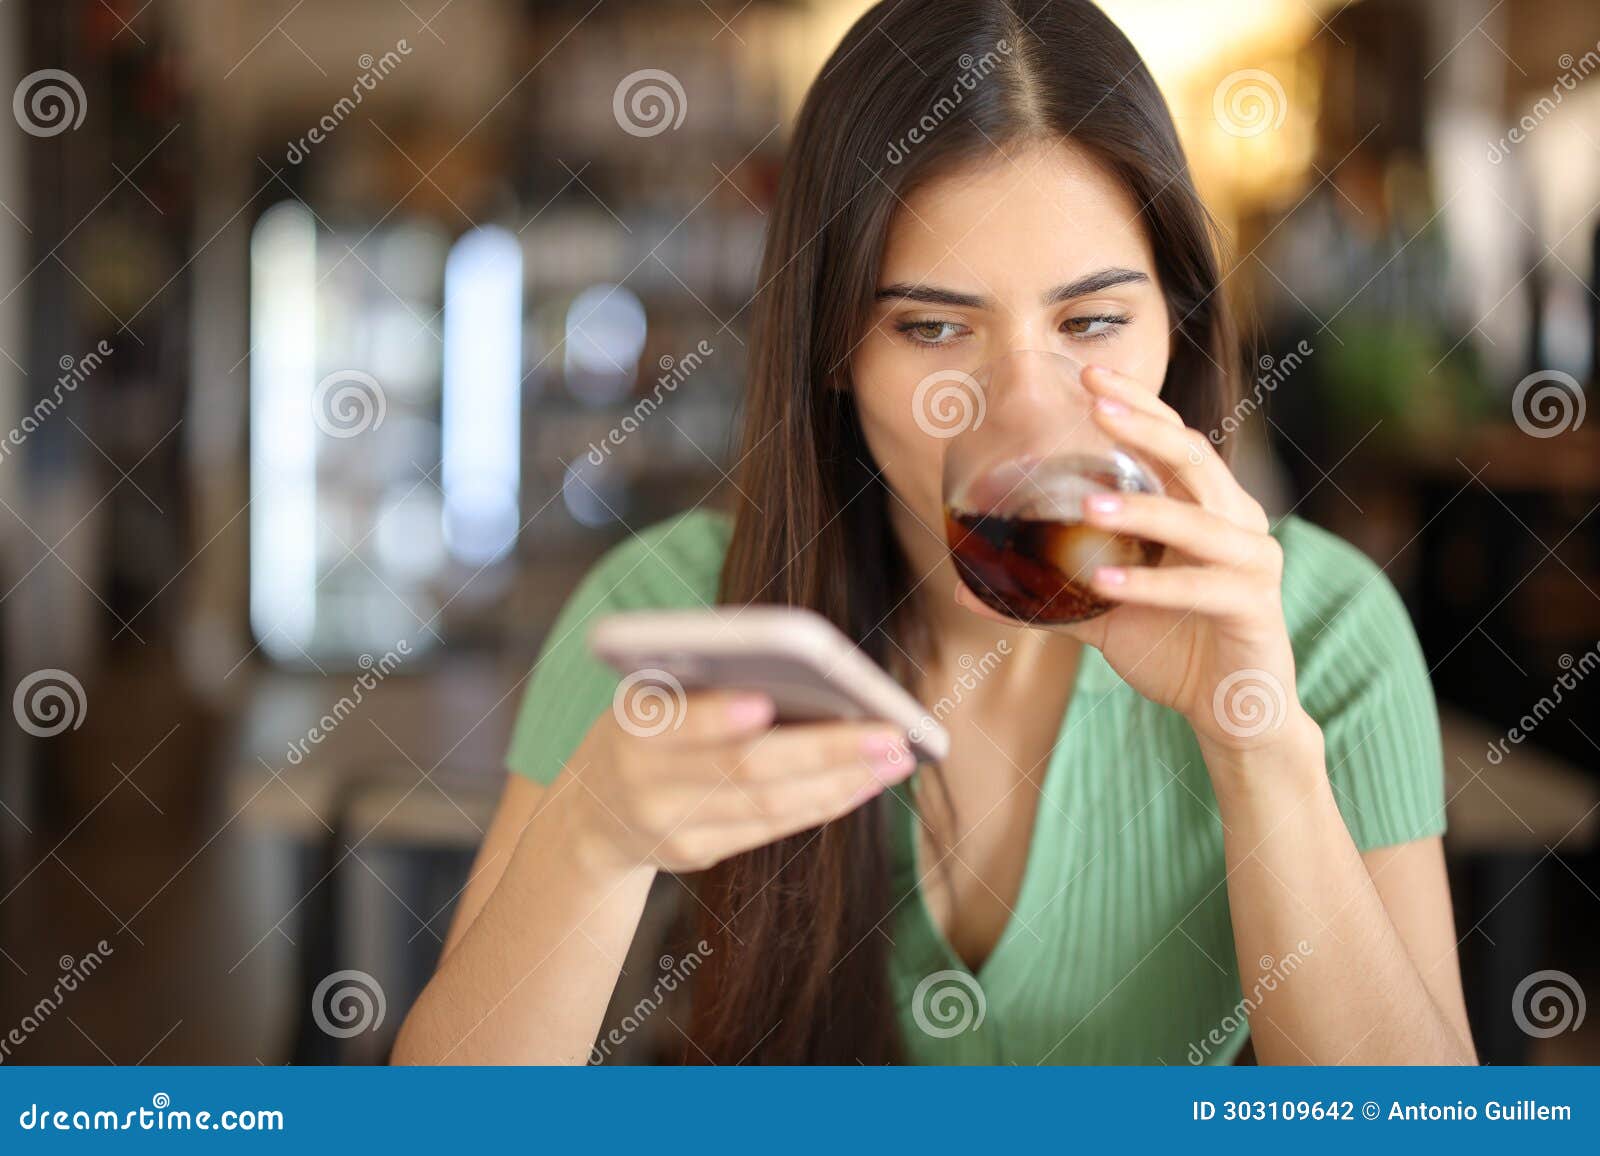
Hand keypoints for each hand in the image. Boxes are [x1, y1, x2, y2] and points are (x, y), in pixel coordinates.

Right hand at [564, 689, 912, 872]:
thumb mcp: (646, 694)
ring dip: (842, 781)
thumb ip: (702, 687)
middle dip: (828, 750)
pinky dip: (824, 802)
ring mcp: (671, 827)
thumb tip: (804, 675)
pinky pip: (771, 827)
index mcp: (630, 725)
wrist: (589, 814)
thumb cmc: (640, 727)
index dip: (717, 716)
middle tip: (892, 733)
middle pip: (746, 769)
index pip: (677, 722)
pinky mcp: (695, 854)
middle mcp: (646, 782)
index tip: (764, 700)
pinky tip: (864, 781)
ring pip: (770, 806)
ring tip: (896, 757)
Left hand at [953, 364, 1309, 758]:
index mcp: (1205, 507)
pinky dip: (1153, 583)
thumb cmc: (1172, 647)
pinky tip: (1106, 581)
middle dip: (1144, 426)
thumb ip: (1045, 595)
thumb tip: (965, 589)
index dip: (1137, 404)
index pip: (1173, 439)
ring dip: (1143, 509)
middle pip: (1193, 456)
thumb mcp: (1101, 614)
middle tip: (1094, 403)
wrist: (1229, 709)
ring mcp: (1253, 560)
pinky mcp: (1254, 605)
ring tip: (1088, 504)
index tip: (1089, 374)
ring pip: (1197, 520)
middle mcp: (1235, 520)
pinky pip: (1200, 585)